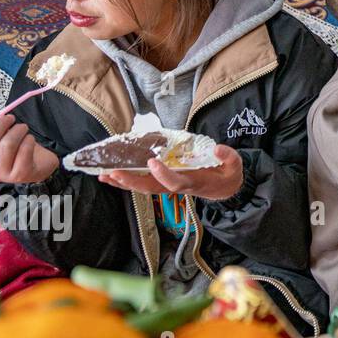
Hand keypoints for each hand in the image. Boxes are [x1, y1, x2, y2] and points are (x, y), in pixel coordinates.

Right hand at [0, 114, 60, 183]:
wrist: (36, 166)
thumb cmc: (14, 150)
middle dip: (1, 124)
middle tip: (10, 118)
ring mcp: (1, 175)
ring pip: (7, 144)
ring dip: (17, 130)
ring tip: (23, 127)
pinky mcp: (20, 175)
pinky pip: (24, 150)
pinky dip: (28, 139)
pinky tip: (29, 139)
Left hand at [99, 144, 243, 200]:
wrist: (225, 188)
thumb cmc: (227, 174)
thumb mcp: (234, 164)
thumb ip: (228, 157)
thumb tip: (217, 148)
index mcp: (193, 182)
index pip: (175, 182)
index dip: (163, 174)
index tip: (152, 162)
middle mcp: (177, 186)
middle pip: (151, 188)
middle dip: (131, 181)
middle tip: (113, 173)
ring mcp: (169, 186)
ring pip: (142, 188)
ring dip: (123, 183)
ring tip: (103, 175)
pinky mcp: (164, 183)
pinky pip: (142, 184)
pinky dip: (125, 182)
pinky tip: (110, 177)